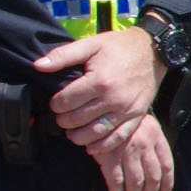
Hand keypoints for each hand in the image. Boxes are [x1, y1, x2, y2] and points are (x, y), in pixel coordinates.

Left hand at [36, 27, 168, 148]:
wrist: (153, 52)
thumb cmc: (119, 47)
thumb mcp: (91, 44)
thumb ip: (63, 55)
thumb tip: (38, 66)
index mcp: (99, 81)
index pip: (66, 102)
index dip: (55, 104)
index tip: (56, 101)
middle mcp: (113, 99)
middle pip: (77, 120)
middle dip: (64, 120)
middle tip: (62, 115)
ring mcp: (126, 110)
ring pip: (95, 133)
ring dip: (78, 136)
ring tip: (72, 131)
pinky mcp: (136, 117)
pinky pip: (117, 139)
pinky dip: (101, 146)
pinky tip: (90, 145)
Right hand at [90, 114, 174, 190]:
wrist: (101, 110)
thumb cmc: (125, 121)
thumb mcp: (146, 126)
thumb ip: (154, 146)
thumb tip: (161, 174)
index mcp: (156, 136)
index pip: (167, 165)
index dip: (167, 184)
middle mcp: (144, 145)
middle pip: (153, 177)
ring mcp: (127, 150)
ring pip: (136, 181)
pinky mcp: (109, 156)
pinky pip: (116, 179)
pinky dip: (117, 190)